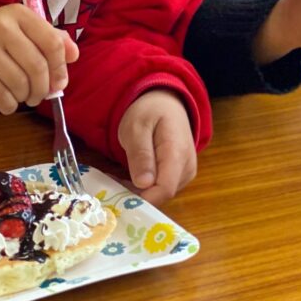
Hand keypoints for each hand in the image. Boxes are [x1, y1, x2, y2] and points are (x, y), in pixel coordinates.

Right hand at [0, 5, 78, 113]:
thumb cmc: (0, 36)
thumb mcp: (25, 29)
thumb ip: (52, 39)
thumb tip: (74, 55)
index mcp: (19, 14)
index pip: (52, 43)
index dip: (60, 68)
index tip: (60, 83)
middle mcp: (0, 27)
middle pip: (36, 66)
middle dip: (43, 88)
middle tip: (40, 96)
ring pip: (19, 83)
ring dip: (26, 96)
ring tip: (25, 96)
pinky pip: (0, 95)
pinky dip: (10, 105)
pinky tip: (10, 102)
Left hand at [119, 89, 196, 205]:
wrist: (165, 102)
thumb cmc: (149, 112)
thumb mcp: (136, 128)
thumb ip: (141, 155)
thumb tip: (144, 184)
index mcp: (177, 154)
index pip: (165, 189)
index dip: (142, 198)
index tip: (118, 195)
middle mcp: (187, 167)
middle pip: (162, 195)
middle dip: (136, 194)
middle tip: (112, 182)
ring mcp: (186, 172)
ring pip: (161, 194)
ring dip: (138, 191)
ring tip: (120, 176)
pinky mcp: (181, 175)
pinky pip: (162, 188)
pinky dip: (145, 186)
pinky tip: (132, 174)